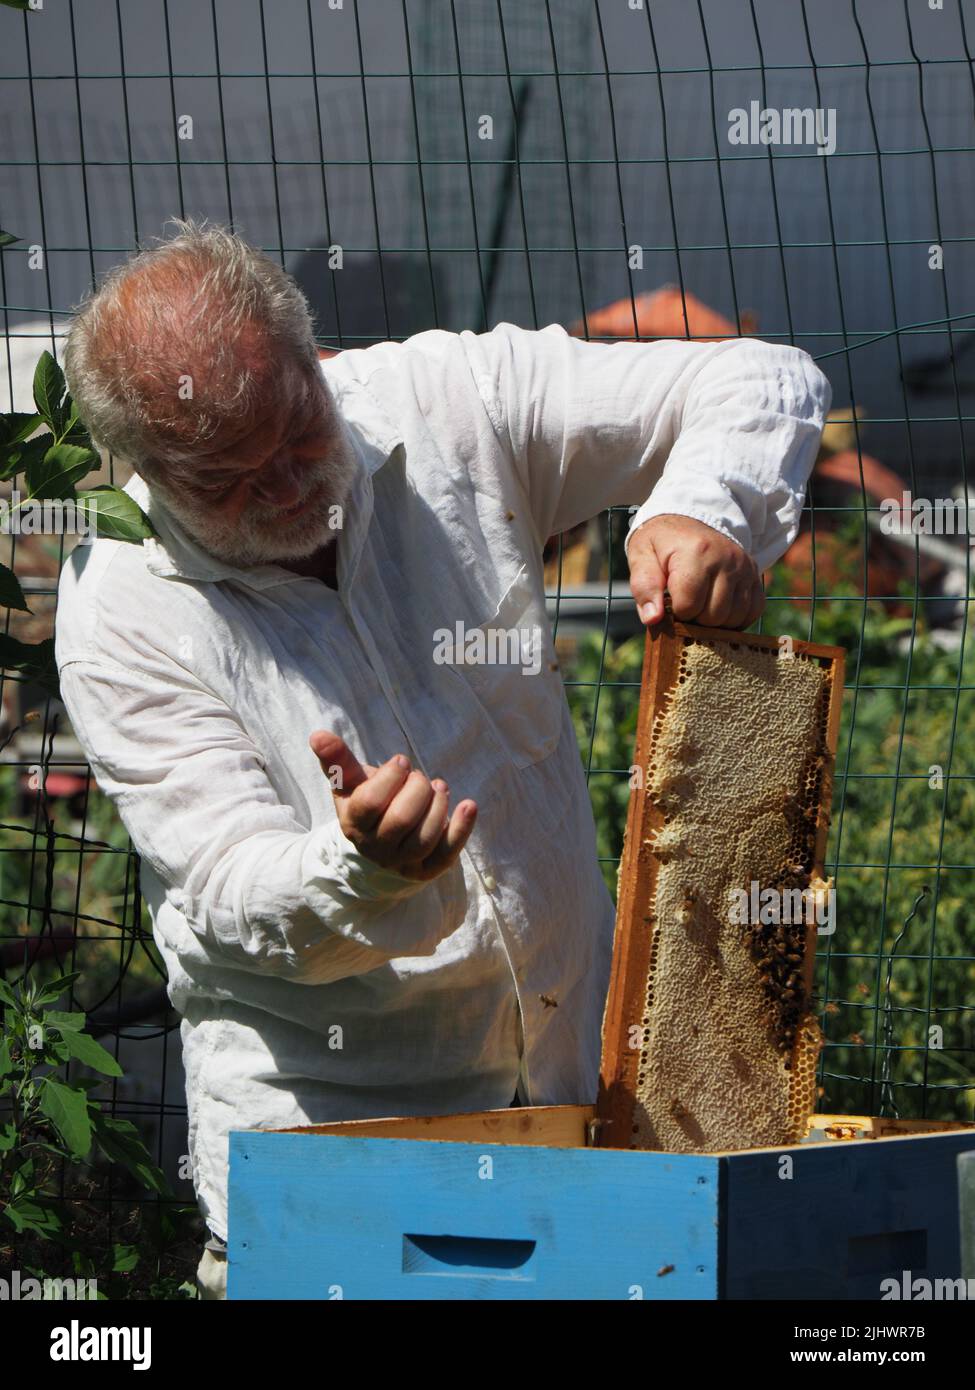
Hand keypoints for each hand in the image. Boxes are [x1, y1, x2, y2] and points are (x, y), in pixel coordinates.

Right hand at [309, 730, 476, 881]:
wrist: (379, 851)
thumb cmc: (368, 807)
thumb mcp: (351, 785)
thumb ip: (338, 761)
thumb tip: (317, 734)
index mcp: (354, 824)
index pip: (369, 803)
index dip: (389, 778)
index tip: (402, 761)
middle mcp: (376, 848)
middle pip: (401, 820)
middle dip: (417, 790)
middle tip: (419, 777)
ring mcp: (403, 862)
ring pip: (424, 838)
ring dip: (438, 806)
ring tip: (439, 788)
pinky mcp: (428, 870)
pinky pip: (447, 853)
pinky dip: (461, 829)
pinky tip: (469, 805)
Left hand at [627, 513, 764, 629]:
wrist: (690, 519)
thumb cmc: (662, 542)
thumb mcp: (641, 556)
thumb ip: (644, 587)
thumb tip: (652, 619)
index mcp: (695, 553)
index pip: (688, 606)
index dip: (675, 612)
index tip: (669, 599)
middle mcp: (726, 558)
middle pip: (713, 616)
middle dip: (695, 618)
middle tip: (684, 602)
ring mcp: (744, 566)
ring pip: (734, 618)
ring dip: (715, 621)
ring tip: (700, 604)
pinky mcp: (755, 573)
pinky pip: (753, 610)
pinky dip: (736, 617)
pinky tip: (719, 607)